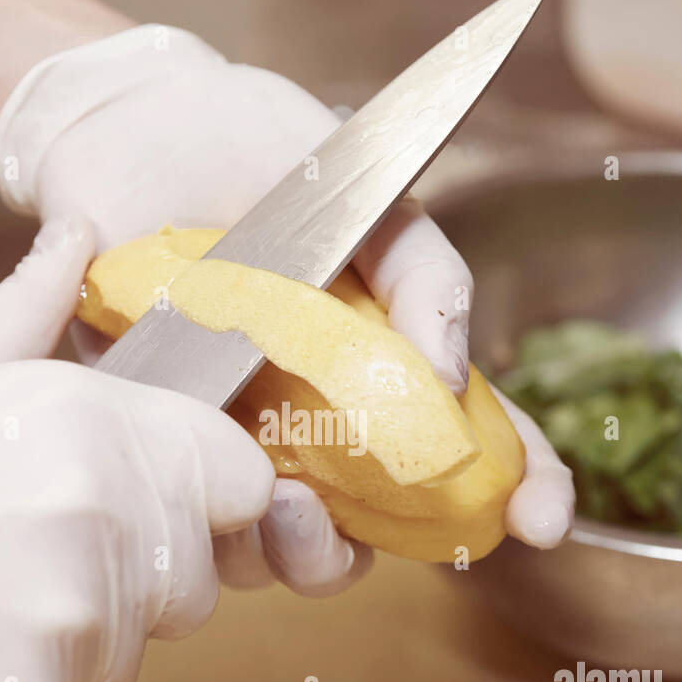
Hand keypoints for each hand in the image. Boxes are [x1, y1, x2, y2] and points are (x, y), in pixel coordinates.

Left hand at [0, 24, 573, 595]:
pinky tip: (204, 467)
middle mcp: (320, 426)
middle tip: (337, 517)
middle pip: (372, 529)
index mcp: (385, 375)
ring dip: (293, 550)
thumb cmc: (269, 167)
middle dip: (365, 550)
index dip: (519, 489)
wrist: (141, 131)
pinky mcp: (169, 443)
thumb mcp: (373, 207)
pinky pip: (196, 519)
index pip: (470, 448)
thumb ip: (428, 280)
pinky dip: (210, 520)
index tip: (540, 520)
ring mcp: (243, 442)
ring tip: (279, 500)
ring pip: (280, 548)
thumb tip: (449, 377)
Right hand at [0, 218, 273, 681]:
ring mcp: (65, 621)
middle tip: (11, 566)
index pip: (241, 483)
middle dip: (126, 588)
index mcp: (89, 422)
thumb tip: (80, 236)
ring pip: (127, 660)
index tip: (145, 520)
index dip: (201, 508)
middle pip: (191, 585)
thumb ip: (31, 310)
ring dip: (62, 651)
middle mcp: (95, 515)